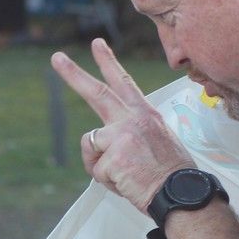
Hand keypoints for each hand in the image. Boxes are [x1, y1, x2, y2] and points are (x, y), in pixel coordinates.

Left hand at [50, 38, 195, 212]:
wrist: (182, 194)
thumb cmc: (172, 174)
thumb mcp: (159, 141)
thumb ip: (133, 133)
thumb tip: (107, 143)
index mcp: (146, 114)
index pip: (124, 82)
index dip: (108, 62)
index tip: (97, 44)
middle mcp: (132, 119)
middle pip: (97, 92)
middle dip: (73, 74)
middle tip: (56, 57)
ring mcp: (120, 137)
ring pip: (92, 145)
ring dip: (102, 164)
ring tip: (128, 174)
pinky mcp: (111, 158)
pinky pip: (96, 170)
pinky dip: (109, 181)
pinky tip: (129, 183)